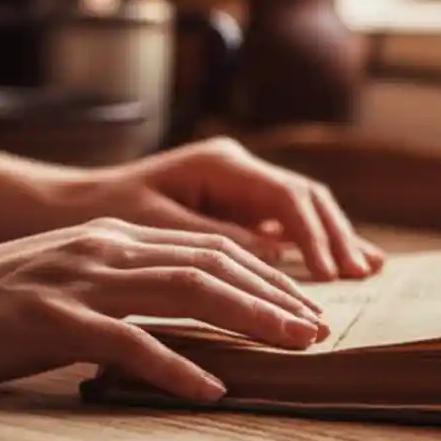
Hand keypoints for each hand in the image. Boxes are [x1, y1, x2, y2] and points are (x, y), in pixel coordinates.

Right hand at [0, 218, 325, 396]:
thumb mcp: (63, 285)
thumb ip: (117, 293)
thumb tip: (170, 325)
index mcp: (110, 237)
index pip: (207, 248)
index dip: (264, 275)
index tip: (304, 305)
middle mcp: (103, 247)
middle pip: (211, 263)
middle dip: (274, 294)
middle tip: (320, 327)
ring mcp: (77, 279)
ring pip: (184, 291)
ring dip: (247, 319)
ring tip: (293, 346)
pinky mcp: (48, 318)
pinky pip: (124, 342)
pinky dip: (172, 365)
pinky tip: (208, 389)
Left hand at [79, 137, 384, 280]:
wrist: (75, 206)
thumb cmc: (107, 213)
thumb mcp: (157, 228)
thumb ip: (216, 239)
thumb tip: (275, 258)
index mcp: (221, 164)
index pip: (286, 197)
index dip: (314, 236)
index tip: (331, 273)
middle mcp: (238, 169)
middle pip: (306, 199)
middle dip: (336, 236)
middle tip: (361, 276)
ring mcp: (241, 188)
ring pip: (304, 211)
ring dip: (333, 240)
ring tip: (366, 272)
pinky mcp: (238, 210)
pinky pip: (286, 227)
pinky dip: (312, 247)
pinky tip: (340, 268)